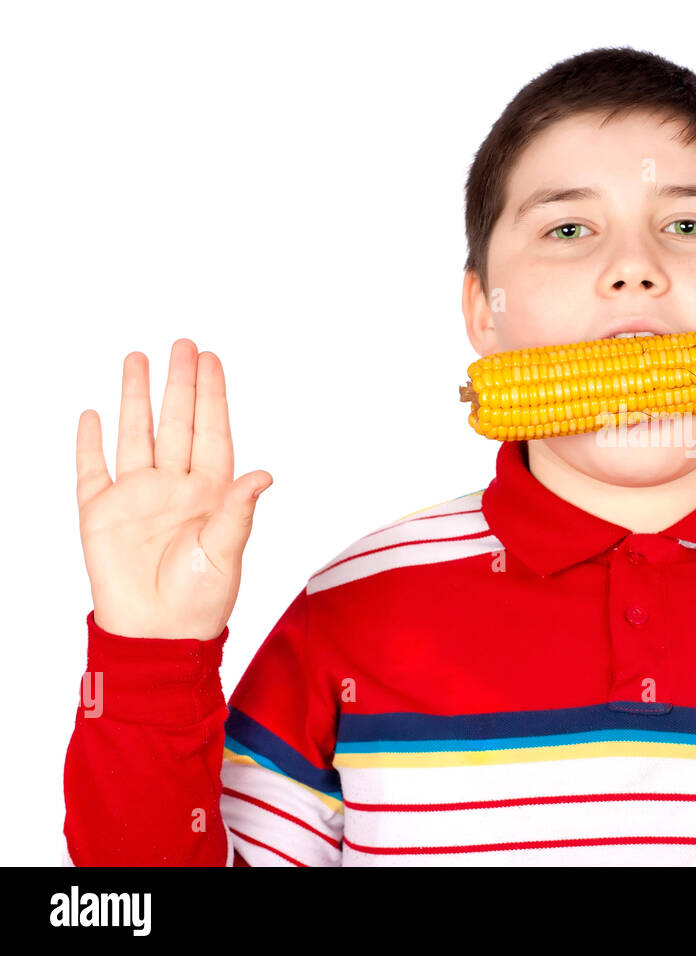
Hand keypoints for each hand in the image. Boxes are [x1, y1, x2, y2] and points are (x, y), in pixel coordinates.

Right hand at [77, 339, 271, 639]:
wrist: (157, 635)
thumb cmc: (201, 601)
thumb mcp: (226, 554)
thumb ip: (238, 512)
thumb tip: (264, 475)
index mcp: (211, 493)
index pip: (211, 432)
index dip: (211, 397)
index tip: (212, 360)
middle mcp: (174, 487)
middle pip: (175, 423)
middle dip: (179, 384)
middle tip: (183, 344)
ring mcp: (137, 497)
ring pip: (135, 435)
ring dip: (137, 398)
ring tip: (139, 359)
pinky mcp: (101, 514)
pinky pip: (92, 470)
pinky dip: (90, 443)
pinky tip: (93, 414)